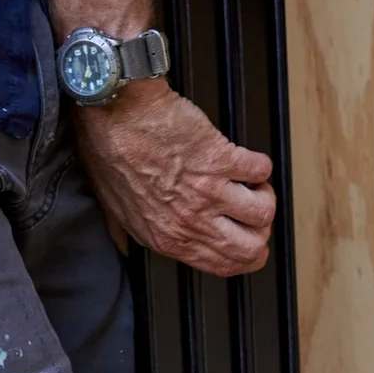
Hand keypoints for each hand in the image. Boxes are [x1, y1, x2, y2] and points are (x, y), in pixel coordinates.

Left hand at [72, 81, 274, 276]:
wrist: (116, 106)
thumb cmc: (111, 145)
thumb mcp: (112, 202)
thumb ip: (130, 229)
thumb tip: (130, 241)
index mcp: (168, 236)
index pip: (223, 266)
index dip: (244, 257)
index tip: (247, 241)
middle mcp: (191, 221)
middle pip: (250, 249)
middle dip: (259, 232)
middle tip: (252, 213)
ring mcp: (209, 192)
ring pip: (262, 213)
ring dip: (263, 195)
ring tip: (251, 183)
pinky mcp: (220, 159)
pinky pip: (260, 171)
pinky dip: (259, 164)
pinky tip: (247, 159)